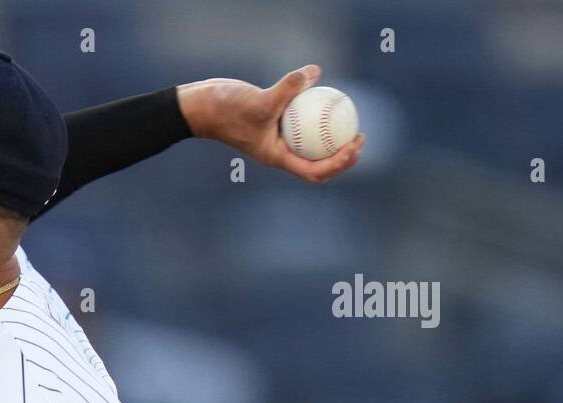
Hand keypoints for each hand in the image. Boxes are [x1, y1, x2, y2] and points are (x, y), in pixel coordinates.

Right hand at [176, 65, 363, 182]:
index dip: (338, 163)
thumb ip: (288, 88)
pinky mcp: (274, 122)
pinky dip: (316, 113)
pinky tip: (328, 95)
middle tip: (359, 136)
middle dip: (343, 156)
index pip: (315, 170)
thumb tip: (315, 72)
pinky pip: (302, 121)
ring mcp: (277, 138)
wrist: (202, 106)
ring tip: (351, 121)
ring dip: (333, 138)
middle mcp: (280, 152)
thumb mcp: (260, 101)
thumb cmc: (226, 110)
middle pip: (318, 163)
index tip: (353, 145)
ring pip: (311, 143)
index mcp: (278, 157)